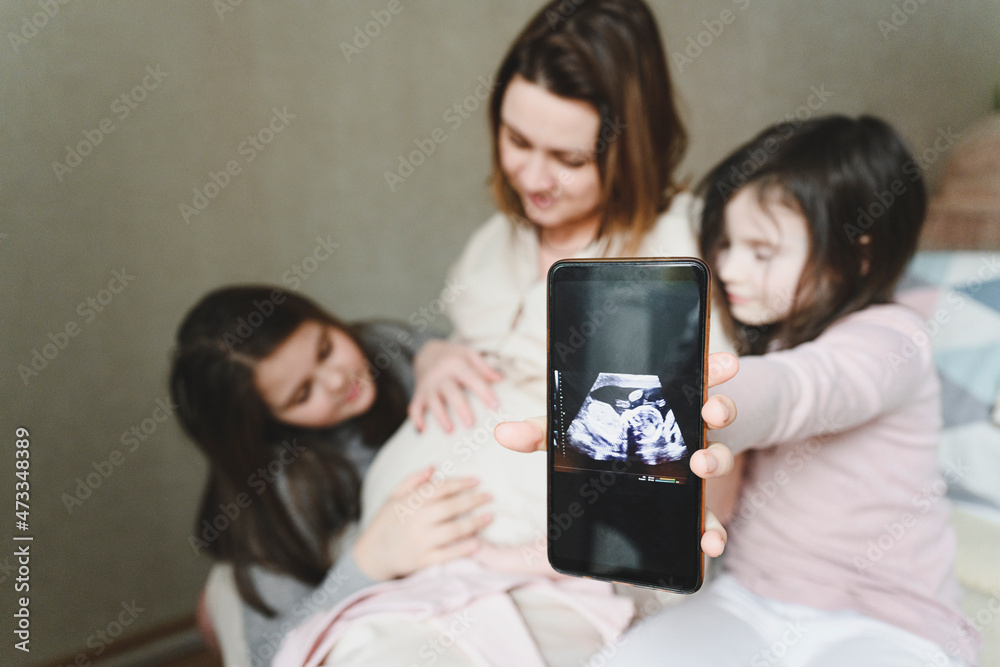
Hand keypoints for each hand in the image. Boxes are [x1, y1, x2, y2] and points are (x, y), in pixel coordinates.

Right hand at [352, 467, 493, 580]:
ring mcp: (420, 541)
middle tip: (490, 497)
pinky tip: (477, 543)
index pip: (440, 488)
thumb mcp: (393, 497)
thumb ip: (413, 481)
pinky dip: (463, 549)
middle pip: (451, 507)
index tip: (477, 481)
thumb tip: (434, 467)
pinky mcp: (422, 560)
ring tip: (489, 517)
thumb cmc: (385, 523)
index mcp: (410, 502)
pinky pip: (447, 554)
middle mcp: (416, 520)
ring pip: (453, 530)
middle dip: (473, 501)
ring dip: (474, 523)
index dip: (461, 483)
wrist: (371, 555)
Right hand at [408, 340, 502, 432]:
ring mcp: (428, 385)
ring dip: (440, 416)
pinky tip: (422, 431)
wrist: (427, 352)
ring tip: (449, 430)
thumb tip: (500, 379)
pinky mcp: (419, 394)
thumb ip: (484, 367)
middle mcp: (440, 375)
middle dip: (460, 408)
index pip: (472, 378)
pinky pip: (414, 407)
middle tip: (471, 423)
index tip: (495, 405)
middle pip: (451, 392)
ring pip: (433, 402)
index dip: (484, 392)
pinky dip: (416, 419)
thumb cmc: (453, 357)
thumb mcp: (469, 354)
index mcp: (456, 364)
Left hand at [493, 352, 738, 556]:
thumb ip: (543, 431)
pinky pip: (709, 515)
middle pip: (714, 413)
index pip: (694, 379)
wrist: (633, 472)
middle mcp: (687, 428)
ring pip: (717, 457)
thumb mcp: (573, 431)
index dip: (712, 369)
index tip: (724, 362)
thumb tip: (501, 433)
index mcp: (664, 402)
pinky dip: (712, 531)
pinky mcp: (695, 503)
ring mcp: (695, 463)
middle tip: (712, 411)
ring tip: (700, 467)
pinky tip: (710, 546)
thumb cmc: (606, 439)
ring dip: (714, 461)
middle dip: (720, 408)